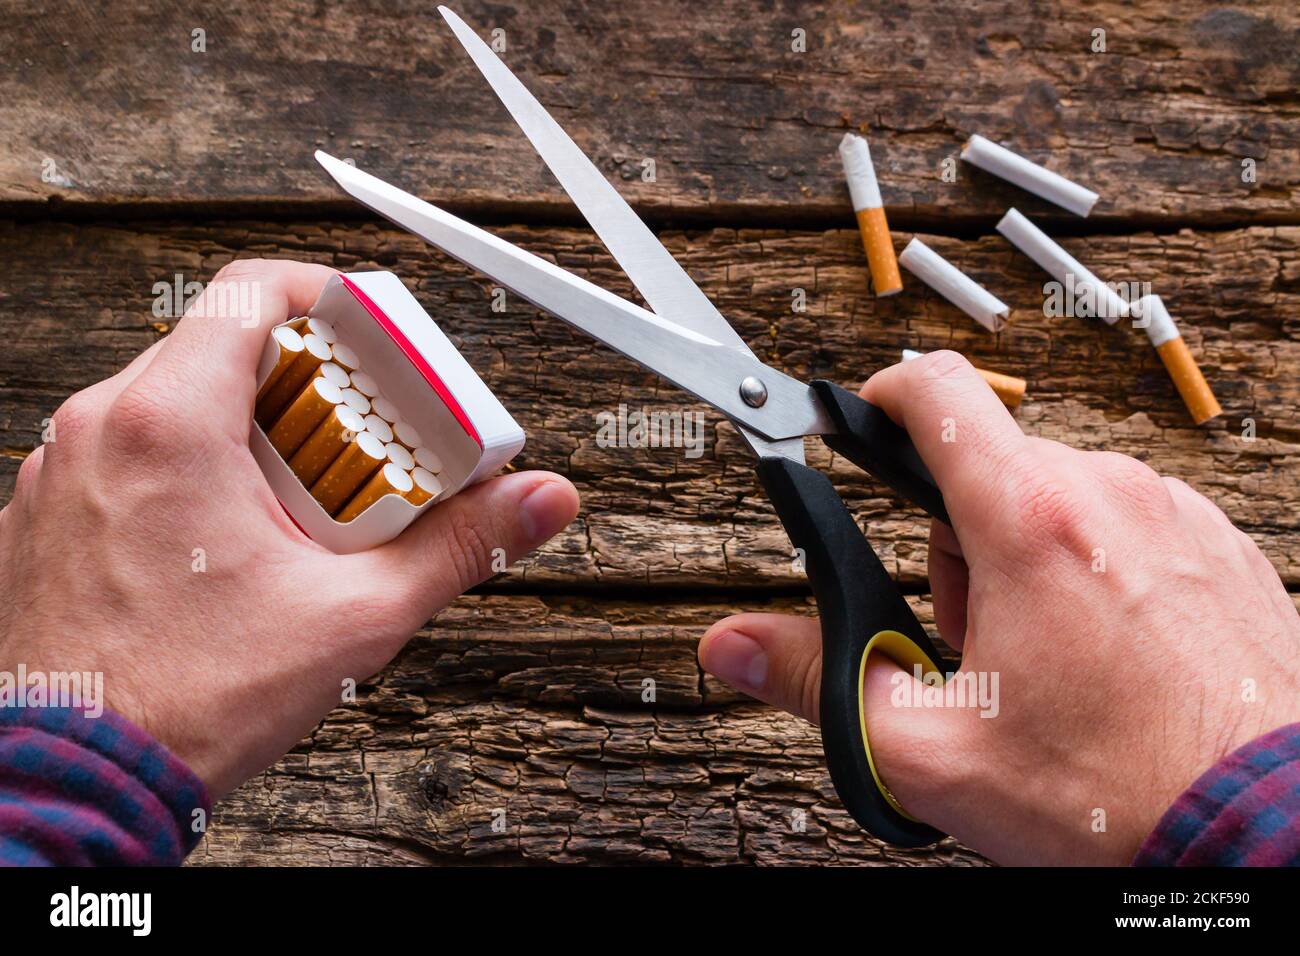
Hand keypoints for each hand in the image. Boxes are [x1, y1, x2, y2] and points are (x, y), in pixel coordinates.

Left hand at [0, 259, 578, 797]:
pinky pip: (130, 453)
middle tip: (360, 440)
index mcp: (169, 425)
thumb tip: (534, 501)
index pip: (253, 291)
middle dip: (305, 382)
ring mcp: (62, 473)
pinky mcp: (49, 516)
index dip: (330, 302)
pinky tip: (235, 539)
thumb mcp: (355, 616)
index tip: (373, 347)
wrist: (74, 784)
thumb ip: (460, 546)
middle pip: (220, 348)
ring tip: (305, 500)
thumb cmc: (185, 702)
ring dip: (249, 428)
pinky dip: (191, 469)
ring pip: (172, 401)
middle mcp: (100, 430)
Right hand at [699, 350, 1299, 863]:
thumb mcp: (931, 748)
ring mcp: (1175, 517)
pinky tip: (1108, 658)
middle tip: (976, 638)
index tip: (861, 421)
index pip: (935, 393)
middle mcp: (1110, 494)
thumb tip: (733, 647)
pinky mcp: (1219, 549)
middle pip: (990, 472)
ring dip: (1031, 562)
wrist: (1263, 832)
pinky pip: (1128, 528)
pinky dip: (1099, 574)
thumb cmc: (1115, 792)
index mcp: (1029, 520)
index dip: (880, 396)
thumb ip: (817, 682)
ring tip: (1048, 662)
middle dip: (959, 544)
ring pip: (1061, 501)